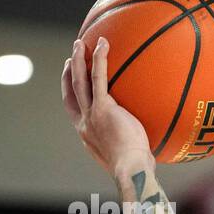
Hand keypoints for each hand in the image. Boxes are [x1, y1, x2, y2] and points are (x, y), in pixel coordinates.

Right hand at [61, 37, 153, 178]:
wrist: (131, 170)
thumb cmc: (136, 169)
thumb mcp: (127, 155)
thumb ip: (128, 142)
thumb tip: (144, 141)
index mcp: (86, 133)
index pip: (74, 108)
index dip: (70, 92)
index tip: (72, 78)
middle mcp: (84, 122)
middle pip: (72, 91)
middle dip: (70, 72)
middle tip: (72, 56)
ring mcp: (91, 114)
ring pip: (79, 81)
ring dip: (79, 60)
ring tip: (81, 43)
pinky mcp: (103, 108)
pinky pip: (98, 78)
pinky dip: (99, 60)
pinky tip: (103, 45)